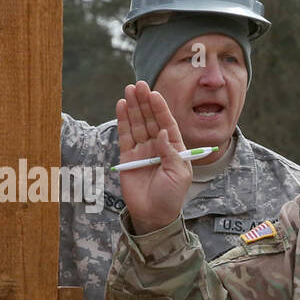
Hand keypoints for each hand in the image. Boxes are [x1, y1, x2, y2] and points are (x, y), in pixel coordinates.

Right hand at [115, 81, 192, 233]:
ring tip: (129, 90)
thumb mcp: (179, 174)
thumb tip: (163, 133)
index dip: (161, 108)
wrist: (154, 215)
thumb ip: (171, 153)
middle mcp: (158, 145)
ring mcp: (142, 150)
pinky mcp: (128, 157)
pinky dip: (123, 121)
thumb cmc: (171, 196)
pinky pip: (125, 136)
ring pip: (137, 124)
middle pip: (150, 119)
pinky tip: (121, 105)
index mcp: (174, 148)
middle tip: (139, 84)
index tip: (154, 94)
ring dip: (133, 107)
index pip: (167, 123)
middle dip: (144, 102)